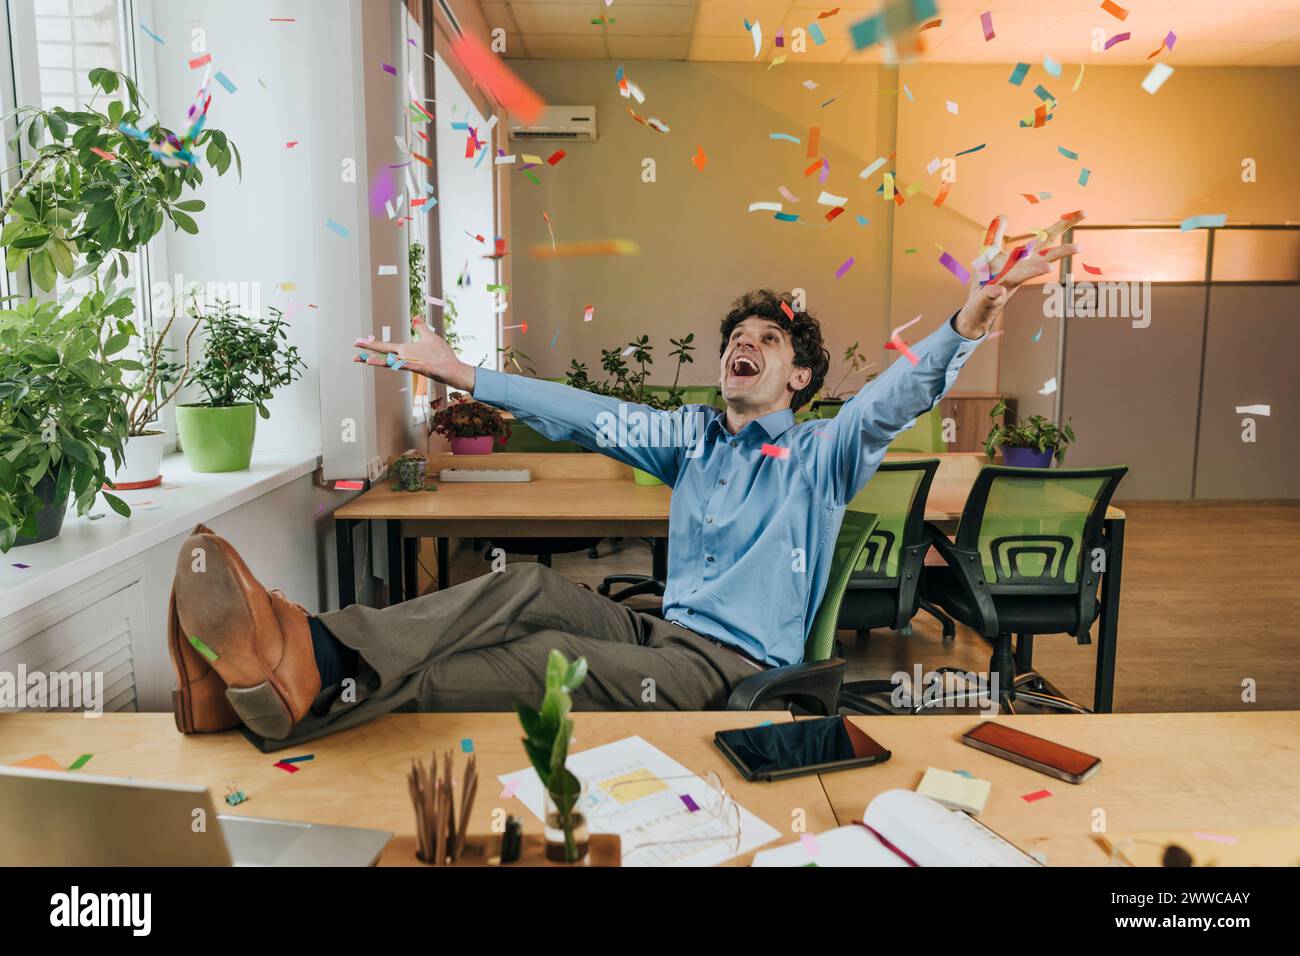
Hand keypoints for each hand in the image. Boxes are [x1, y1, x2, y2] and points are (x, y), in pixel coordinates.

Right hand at [352, 316, 475, 391]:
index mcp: (406, 350)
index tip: (358, 343)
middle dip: (369, 354)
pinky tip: (390, 363)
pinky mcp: (422, 367)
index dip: (372, 345)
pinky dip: (399, 364)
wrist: (454, 368)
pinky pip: (408, 365)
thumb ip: (421, 327)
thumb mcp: (429, 337)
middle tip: (353, 355)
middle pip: (384, 355)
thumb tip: (416, 315)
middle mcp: (406, 357)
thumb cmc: (442, 355)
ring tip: (365, 360)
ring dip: (379, 362)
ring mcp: (413, 363)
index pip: (386, 348)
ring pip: (393, 362)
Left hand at [954, 210, 1084, 338]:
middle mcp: (1020, 270)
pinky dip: (995, 291)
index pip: (1046, 238)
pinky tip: (999, 290)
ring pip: (1024, 275)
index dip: (1064, 225)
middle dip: (1062, 251)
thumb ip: (995, 235)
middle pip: (1044, 257)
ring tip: (1049, 269)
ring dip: (1036, 271)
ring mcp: (1007, 283)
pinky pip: (993, 292)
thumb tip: (1002, 215)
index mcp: (1023, 258)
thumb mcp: (988, 253)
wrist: (976, 309)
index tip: (1084, 213)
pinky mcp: (992, 296)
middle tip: (1080, 247)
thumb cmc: (986, 281)